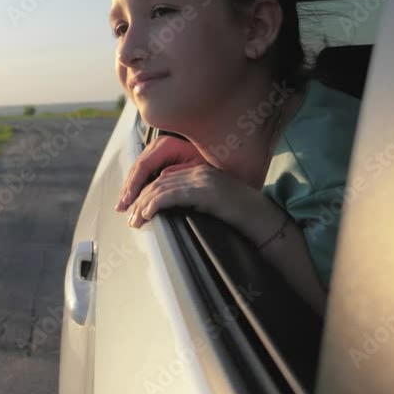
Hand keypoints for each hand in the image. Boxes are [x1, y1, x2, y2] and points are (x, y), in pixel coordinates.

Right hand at [115, 134, 206, 211]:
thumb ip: (178, 172)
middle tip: (121, 207)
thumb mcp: (196, 167)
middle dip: (128, 189)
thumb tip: (160, 178)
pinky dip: (135, 185)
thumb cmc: (209, 160)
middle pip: (137, 168)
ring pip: (137, 170)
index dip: (135, 184)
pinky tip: (131, 196)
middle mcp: (157, 145)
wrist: (216, 152)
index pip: (143, 166)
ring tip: (122, 205)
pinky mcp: (156, 157)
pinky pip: (142, 171)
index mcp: (165, 146)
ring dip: (129, 188)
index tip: (129, 200)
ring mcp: (155, 150)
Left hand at [126, 163, 280, 234]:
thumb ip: (194, 199)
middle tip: (131, 218)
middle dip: (141, 200)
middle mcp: (198, 172)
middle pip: (159, 183)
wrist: (262, 216)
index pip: (165, 179)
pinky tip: (147, 215)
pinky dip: (155, 205)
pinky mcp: (202, 191)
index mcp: (199, 171)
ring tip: (135, 222)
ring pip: (161, 189)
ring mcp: (200, 180)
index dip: (148, 194)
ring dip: (144, 206)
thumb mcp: (213, 203)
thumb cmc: (240, 215)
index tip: (138, 209)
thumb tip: (171, 205)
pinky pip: (171, 196)